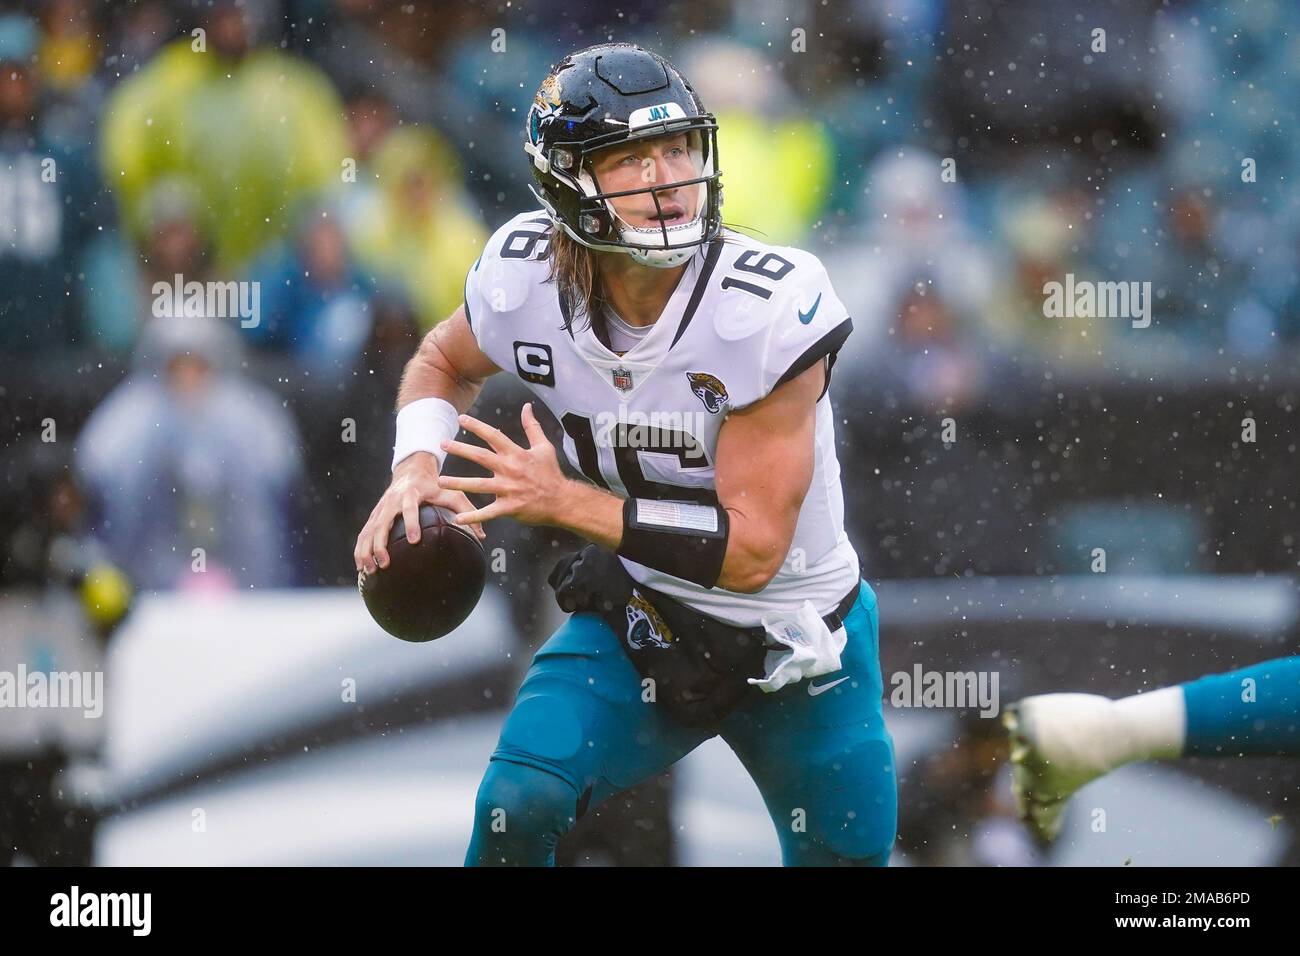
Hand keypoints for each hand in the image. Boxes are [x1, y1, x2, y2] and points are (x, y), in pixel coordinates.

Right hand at [353, 451, 485, 574]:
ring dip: (366, 551)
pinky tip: (362, 568)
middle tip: (386, 563)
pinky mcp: (373, 516)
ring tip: (371, 571)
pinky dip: (360, 551)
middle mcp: (392, 502)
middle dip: (381, 544)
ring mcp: (380, 510)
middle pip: (381, 523)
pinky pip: (363, 534)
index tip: (415, 540)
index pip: (410, 508)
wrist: (410, 471)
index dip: (411, 523)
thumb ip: (467, 511)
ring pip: (368, 531)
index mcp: (411, 494)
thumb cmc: (434, 486)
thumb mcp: (452, 493)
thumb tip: (482, 536)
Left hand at [436, 403, 570, 528]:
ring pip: (479, 485)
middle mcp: (510, 469)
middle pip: (481, 456)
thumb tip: (527, 407)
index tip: (461, 418)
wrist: (562, 500)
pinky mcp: (510, 507)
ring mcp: (509, 489)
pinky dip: (473, 516)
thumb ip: (532, 426)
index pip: (494, 436)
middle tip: (442, 444)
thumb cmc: (551, 474)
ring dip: (458, 483)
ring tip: (441, 481)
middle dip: (460, 449)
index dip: (477, 426)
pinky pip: (488, 513)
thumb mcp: (544, 447)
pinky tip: (458, 518)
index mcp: (517, 454)